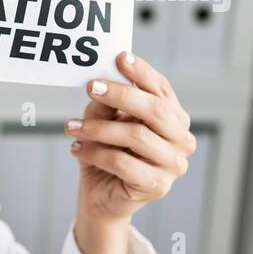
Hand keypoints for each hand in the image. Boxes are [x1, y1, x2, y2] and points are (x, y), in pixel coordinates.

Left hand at [67, 51, 196, 225]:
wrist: (100, 196)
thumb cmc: (105, 153)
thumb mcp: (103, 122)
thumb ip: (107, 104)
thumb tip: (101, 82)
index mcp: (174, 118)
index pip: (162, 90)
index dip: (142, 72)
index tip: (119, 57)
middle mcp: (181, 140)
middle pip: (155, 110)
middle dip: (122, 94)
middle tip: (92, 87)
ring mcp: (173, 165)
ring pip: (136, 135)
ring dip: (98, 127)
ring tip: (71, 126)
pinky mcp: (157, 186)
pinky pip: (122, 162)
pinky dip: (95, 152)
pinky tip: (76, 149)